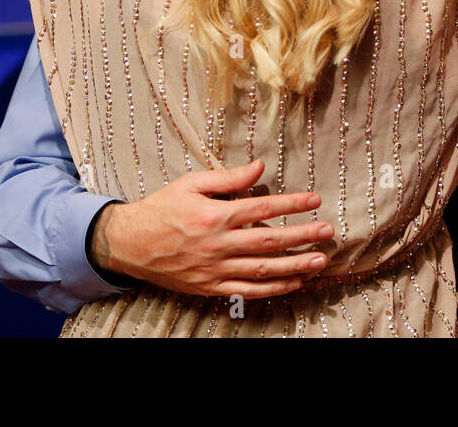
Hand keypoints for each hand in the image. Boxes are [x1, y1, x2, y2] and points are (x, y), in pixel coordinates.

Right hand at [91, 159, 334, 298]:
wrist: (130, 244)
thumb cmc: (162, 209)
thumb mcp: (191, 184)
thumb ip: (228, 178)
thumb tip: (260, 166)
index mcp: (215, 215)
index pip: (262, 207)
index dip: (292, 204)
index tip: (314, 200)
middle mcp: (218, 244)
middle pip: (269, 240)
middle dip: (302, 236)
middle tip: (327, 232)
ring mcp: (215, 269)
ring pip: (263, 269)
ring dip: (294, 265)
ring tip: (319, 260)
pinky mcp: (211, 287)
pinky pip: (247, 290)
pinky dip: (273, 289)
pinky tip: (293, 283)